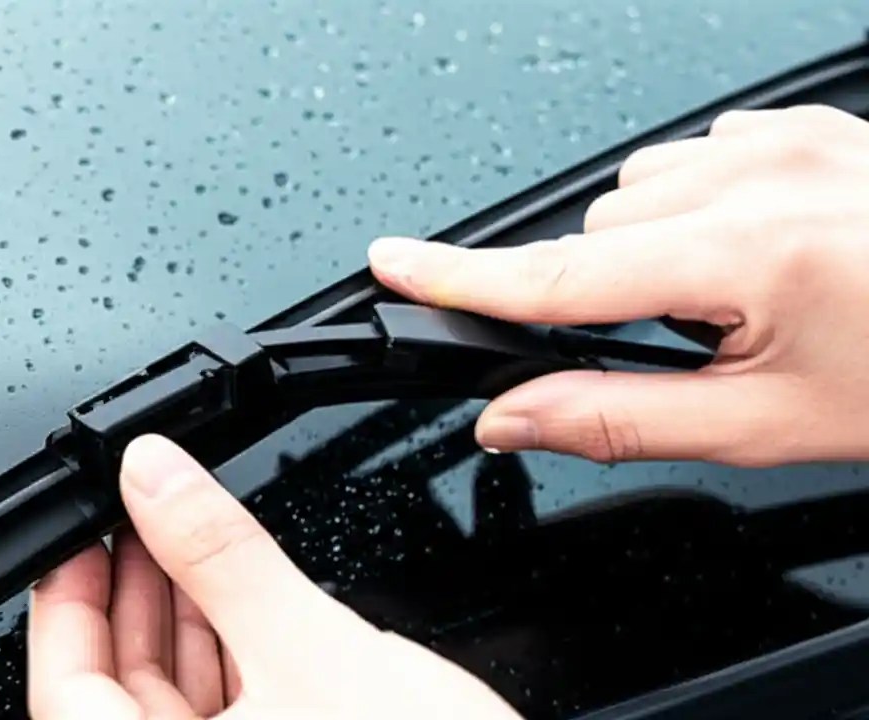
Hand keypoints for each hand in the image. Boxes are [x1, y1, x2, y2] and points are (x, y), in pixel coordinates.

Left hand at [28, 434, 521, 719]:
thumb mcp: (311, 652)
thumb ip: (222, 558)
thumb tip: (153, 477)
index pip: (64, 689)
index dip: (63, 599)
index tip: (78, 528)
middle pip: (115, 688)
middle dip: (129, 590)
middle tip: (137, 511)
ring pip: (176, 697)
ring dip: (179, 613)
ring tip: (178, 533)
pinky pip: (233, 707)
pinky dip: (229, 647)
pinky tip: (237, 594)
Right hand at [369, 104, 868, 467]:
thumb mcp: (767, 424)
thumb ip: (620, 419)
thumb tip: (513, 417)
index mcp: (750, 250)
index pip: (561, 273)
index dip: (461, 277)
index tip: (394, 264)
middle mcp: (760, 172)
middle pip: (598, 232)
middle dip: (609, 292)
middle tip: (691, 342)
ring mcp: (782, 138)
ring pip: (636, 194)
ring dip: (651, 249)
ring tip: (735, 297)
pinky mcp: (797, 124)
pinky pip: (690, 161)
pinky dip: (693, 209)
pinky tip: (755, 250)